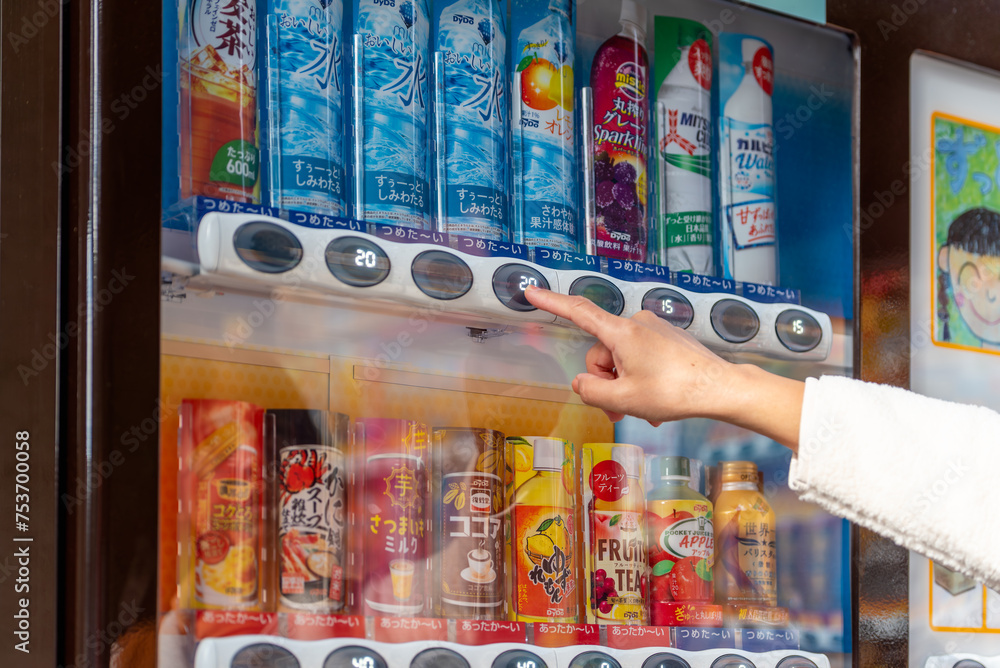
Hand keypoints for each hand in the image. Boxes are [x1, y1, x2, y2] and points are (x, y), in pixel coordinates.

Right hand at [525, 286, 734, 423]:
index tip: (531, 290)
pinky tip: (654, 401)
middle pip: (601, 352)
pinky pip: (641, 357)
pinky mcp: (668, 338)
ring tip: (642, 410)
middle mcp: (636, 323)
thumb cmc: (674, 392)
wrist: (720, 388)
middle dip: (606, 381)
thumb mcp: (624, 399)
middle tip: (619, 410)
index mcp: (621, 333)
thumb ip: (592, 391)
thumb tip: (580, 383)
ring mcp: (654, 329)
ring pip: (622, 358)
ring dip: (625, 384)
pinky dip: (641, 378)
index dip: (551, 302)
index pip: (578, 312)